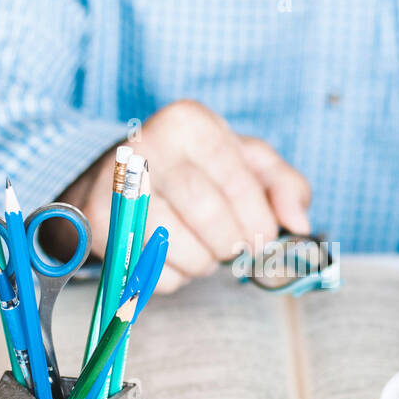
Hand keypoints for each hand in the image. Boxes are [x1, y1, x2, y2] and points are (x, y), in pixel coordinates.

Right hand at [58, 100, 310, 292]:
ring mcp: (115, 188)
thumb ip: (284, 184)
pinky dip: (173, 276)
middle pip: (209, 216)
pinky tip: (168, 253)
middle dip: (232, 245)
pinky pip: (152, 272)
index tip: (263, 236)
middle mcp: (146, 148)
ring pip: (181, 249)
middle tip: (234, 248)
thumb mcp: (244, 161)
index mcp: (188, 122)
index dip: (259, 221)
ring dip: (202, 263)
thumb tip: (298, 224)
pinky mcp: (99, 227)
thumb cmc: (194, 170)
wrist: (116, 180)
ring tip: (200, 246)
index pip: (239, 183)